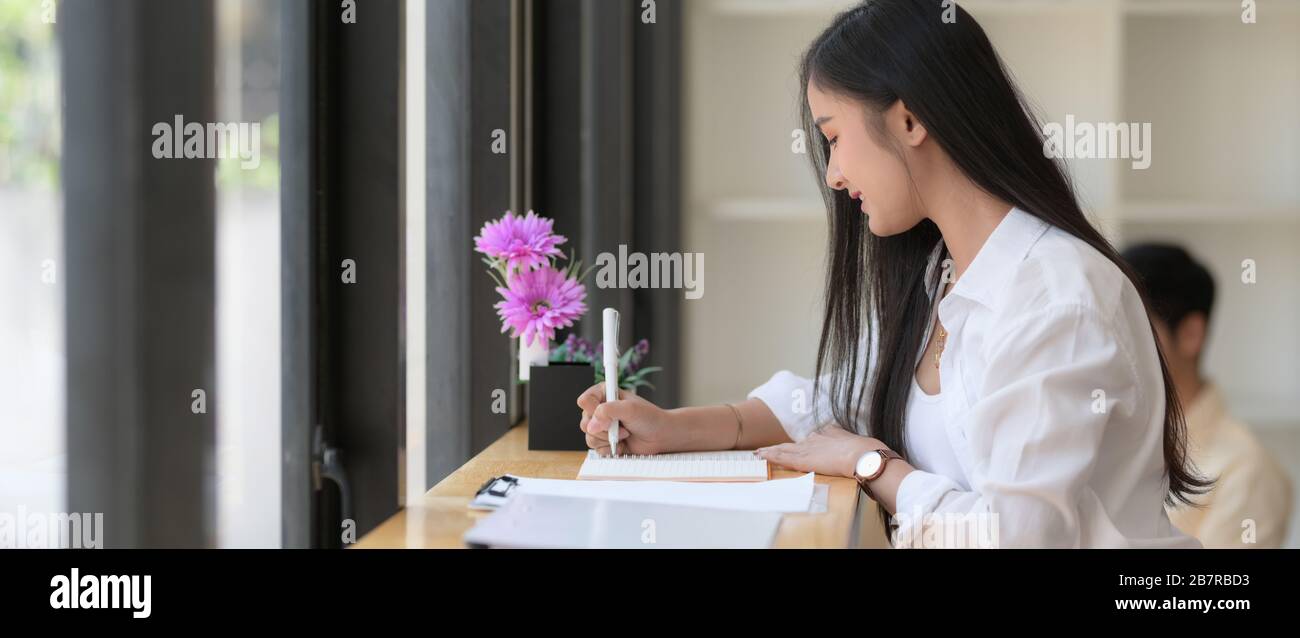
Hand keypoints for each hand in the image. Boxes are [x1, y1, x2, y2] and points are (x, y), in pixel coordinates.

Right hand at [576, 384, 679, 455]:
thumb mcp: (630, 409)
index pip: (585, 400)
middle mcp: (600, 409)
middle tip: (622, 427)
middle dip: (605, 429)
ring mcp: (602, 426)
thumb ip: (609, 411)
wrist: (660, 435)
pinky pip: (597, 449)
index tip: (608, 416)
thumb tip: (592, 424)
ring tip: (625, 434)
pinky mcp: (604, 441)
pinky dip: (610, 449)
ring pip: (589, 437)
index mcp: (604, 394)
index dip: (593, 410)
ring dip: (609, 439)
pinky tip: (622, 444)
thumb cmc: (649, 418)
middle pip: (585, 423)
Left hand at [754, 426, 883, 477]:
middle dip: (780, 447)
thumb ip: (848, 443)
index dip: (799, 445)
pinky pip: (783, 457)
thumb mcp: (854, 442)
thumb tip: (848, 445)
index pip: (808, 441)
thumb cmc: (863, 452)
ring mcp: (808, 449)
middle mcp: (813, 440)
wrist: (862, 455)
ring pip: (784, 450)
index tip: (792, 447)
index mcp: (826, 435)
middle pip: (792, 444)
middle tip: (766, 449)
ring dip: (770, 451)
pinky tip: (762, 456)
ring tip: (759, 453)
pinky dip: (771, 456)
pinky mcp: (804, 460)